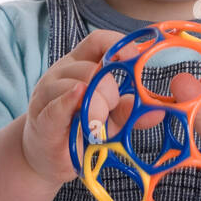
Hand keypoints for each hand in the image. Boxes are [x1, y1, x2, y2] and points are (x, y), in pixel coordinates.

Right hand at [21, 29, 165, 185]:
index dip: (117, 44)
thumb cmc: (79, 132)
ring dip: (94, 103)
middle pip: (90, 67)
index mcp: (80, 66)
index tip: (134, 57)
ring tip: (98, 123)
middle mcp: (61, 74)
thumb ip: (130, 112)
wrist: (45, 159)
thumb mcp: (111, 120)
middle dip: (109, 88)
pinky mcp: (40, 119)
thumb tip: (159, 111)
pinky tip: (78, 100)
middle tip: (112, 110)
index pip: (97, 41)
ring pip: (74, 84)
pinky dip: (68, 102)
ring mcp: (47, 95)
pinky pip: (55, 106)